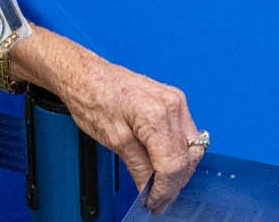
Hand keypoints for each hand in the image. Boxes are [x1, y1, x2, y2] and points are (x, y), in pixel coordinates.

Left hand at [34, 41, 203, 212]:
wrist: (87, 75)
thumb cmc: (94, 97)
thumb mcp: (114, 140)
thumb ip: (138, 167)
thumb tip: (150, 188)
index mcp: (156, 114)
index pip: (173, 165)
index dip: (165, 190)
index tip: (155, 203)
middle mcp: (173, 105)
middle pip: (186, 158)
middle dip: (173, 184)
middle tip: (157, 200)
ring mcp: (176, 101)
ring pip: (192, 147)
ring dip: (179, 170)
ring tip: (161, 186)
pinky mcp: (174, 101)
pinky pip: (186, 134)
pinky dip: (178, 153)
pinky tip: (164, 165)